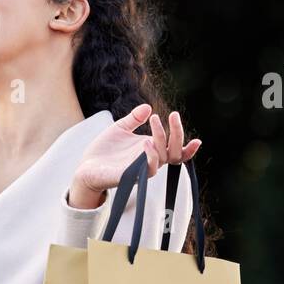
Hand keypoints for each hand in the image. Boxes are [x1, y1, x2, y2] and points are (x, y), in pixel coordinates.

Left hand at [67, 104, 200, 208]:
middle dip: (177, 134)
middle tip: (173, 115)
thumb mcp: (119, 128)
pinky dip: (150, 155)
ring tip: (155, 120)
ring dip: (162, 139)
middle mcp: (149, 161)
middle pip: (174, 153)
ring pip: (163, 159)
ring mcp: (141, 170)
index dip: (188, 148)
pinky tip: (145, 142)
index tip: (198, 140)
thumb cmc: (104, 150)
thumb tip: (148, 107)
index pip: (175, 152)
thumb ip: (133, 118)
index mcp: (151, 151)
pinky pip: (147, 169)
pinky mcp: (130, 176)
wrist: (85, 167)